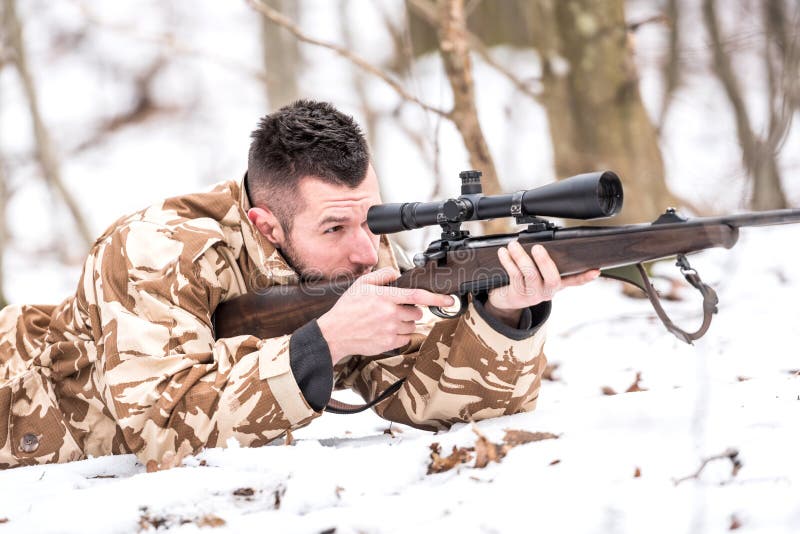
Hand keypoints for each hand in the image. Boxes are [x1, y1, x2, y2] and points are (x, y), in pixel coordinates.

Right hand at [317, 267, 454, 363]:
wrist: (334, 333)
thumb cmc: (347, 308)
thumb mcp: (361, 284)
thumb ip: (382, 275)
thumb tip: (397, 274)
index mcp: (385, 297)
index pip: (417, 295)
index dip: (436, 298)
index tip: (449, 300)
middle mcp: (390, 313)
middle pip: (417, 312)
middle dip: (411, 310)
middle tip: (395, 309)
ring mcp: (390, 330)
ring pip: (412, 325)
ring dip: (405, 322)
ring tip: (387, 320)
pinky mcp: (389, 343)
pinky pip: (406, 338)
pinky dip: (400, 334)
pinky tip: (385, 330)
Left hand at [485, 241, 599, 326]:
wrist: (506, 300)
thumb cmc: (524, 279)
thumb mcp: (537, 273)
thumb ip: (544, 262)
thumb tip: (543, 242)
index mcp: (556, 284)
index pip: (574, 281)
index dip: (585, 277)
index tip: (596, 270)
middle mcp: (547, 291)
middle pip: (552, 279)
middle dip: (545, 261)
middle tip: (537, 247)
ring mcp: (533, 295)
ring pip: (529, 274)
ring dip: (521, 257)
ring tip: (513, 245)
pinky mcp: (518, 295)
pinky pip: (514, 275)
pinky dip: (508, 262)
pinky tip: (503, 253)